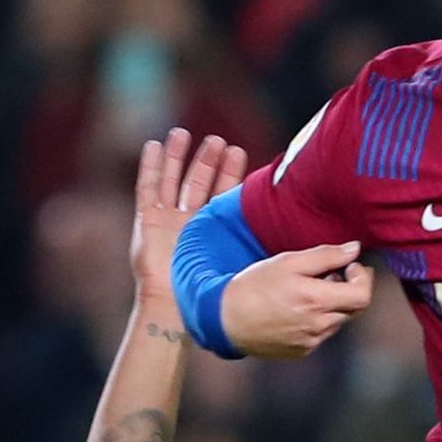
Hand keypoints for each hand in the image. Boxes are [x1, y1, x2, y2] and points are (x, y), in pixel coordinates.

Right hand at [128, 128, 248, 298]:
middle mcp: (188, 223)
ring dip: (179, 157)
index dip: (229, 175)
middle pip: (197, 184)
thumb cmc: (211, 292)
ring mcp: (166, 220)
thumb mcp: (240, 261)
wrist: (176, 307)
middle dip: (206, 161)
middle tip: (218, 139)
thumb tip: (295, 229)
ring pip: (173, 181)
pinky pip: (147, 188)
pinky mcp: (147, 221)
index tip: (239, 151)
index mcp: (210, 233)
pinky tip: (154, 145)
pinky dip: (150, 166)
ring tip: (184, 133)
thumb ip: (258, 244)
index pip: (221, 196)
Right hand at [221, 241, 372, 358]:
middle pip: (353, 308)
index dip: (363, 278)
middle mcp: (318, 325)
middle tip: (327, 275)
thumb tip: (354, 249)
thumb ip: (325, 255)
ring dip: (332, 304)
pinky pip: (322, 333)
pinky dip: (318, 319)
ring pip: (338, 321)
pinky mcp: (303, 351)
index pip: (363, 295)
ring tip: (305, 292)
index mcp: (317, 301)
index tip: (350, 266)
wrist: (226, 320)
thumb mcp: (288, 262)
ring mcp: (311, 342)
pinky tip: (295, 309)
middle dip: (347, 289)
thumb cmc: (254, 286)